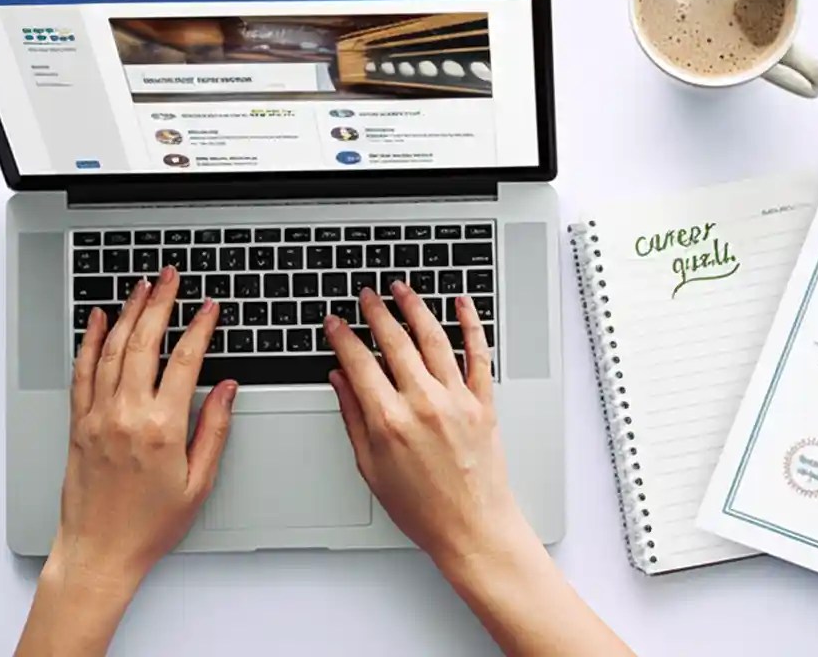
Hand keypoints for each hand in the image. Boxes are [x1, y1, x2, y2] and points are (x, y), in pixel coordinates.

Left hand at [53, 266, 237, 587]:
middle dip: (160, 304)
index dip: (200, 328)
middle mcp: (126, 415)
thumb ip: (215, 428)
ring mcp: (97, 417)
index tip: (209, 308)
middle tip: (171, 278)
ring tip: (142, 287)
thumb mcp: (200, 482)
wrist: (100, 551)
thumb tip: (226, 388)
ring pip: (112, 349)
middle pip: (144, 343)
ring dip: (128, 313)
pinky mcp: (78, 424)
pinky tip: (96, 319)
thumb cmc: (150, 525)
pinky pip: (83, 372)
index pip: (185, 361)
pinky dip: (89, 341)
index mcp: (162, 428)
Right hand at [324, 282, 525, 568]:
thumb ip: (353, 417)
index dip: (342, 337)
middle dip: (376, 312)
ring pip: (434, 338)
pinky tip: (462, 304)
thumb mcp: (371, 467)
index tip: (334, 322)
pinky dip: (471, 325)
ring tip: (402, 290)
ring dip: (415, 308)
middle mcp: (423, 403)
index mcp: (389, 420)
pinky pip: (479, 354)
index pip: (359, 363)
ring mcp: (456, 400)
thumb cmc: (422, 507)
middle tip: (366, 295)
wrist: (472, 527)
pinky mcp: (483, 403)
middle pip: (394, 342)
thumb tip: (339, 380)